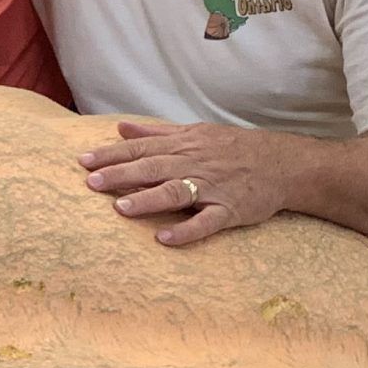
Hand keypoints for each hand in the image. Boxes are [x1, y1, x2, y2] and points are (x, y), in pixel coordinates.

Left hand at [80, 120, 302, 245]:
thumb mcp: (195, 133)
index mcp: (184, 145)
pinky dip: (186, 231)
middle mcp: (195, 164)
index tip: (83, 161)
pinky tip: (165, 239)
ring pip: (176, 193)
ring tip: (121, 208)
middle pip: (152, 169)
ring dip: (148, 200)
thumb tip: (121, 128)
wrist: (284, 163)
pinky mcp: (230, 211)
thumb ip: (156, 134)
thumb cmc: (234, 149)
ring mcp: (212, 188)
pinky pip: (206, 222)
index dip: (112, 155)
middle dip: (121, 175)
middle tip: (91, 183)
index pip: (141, 149)